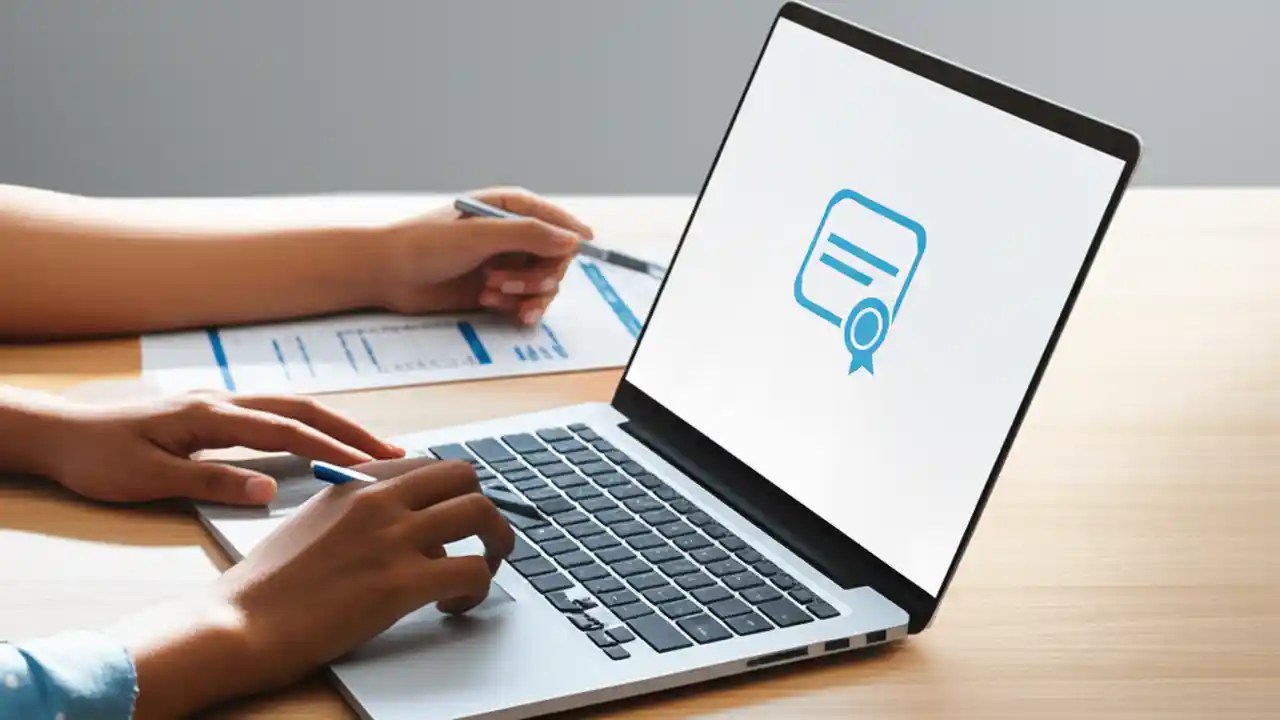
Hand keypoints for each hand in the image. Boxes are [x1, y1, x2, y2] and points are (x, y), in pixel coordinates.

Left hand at [39, 392, 402, 504]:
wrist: (56, 433)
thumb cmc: (97, 459)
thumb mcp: (149, 480)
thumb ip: (212, 482)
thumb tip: (271, 490)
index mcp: (210, 416)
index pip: (289, 430)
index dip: (335, 447)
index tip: (375, 466)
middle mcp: (221, 402)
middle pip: (303, 408)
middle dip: (352, 430)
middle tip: (397, 454)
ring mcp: (217, 404)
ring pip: (290, 407)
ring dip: (334, 425)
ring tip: (372, 448)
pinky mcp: (211, 413)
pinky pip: (273, 414)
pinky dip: (308, 424)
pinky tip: (320, 441)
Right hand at [112, 458, 514, 717]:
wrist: (239, 624)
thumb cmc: (266, 586)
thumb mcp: (311, 523)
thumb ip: (355, 511)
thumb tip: (397, 521)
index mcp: (355, 485)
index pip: (428, 465)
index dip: (450, 493)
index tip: (454, 517)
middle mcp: (379, 501)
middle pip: (465, 477)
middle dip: (484, 507)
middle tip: (483, 539)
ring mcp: (393, 539)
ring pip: (481, 514)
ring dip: (495, 544)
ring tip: (483, 571)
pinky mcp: (402, 583)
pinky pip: (472, 571)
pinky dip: (476, 590)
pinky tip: (452, 607)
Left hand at [378, 187, 592, 324]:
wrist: (387, 274)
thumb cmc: (426, 244)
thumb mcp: (480, 236)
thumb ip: (528, 235)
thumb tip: (572, 241)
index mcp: (509, 208)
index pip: (555, 219)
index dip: (572, 233)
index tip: (587, 247)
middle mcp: (512, 235)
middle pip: (556, 258)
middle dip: (539, 276)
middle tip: (510, 286)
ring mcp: (506, 263)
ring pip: (544, 283)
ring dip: (525, 295)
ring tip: (493, 296)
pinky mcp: (498, 289)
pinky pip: (527, 302)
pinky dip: (517, 308)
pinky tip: (494, 307)